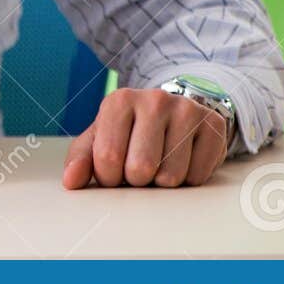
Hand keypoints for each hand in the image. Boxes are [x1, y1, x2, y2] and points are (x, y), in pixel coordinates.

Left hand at [62, 87, 227, 188]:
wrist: (173, 112)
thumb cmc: (130, 130)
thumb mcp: (101, 138)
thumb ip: (80, 159)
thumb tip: (70, 182)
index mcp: (119, 101)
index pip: (107, 158)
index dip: (109, 178)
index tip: (113, 171)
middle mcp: (154, 99)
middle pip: (140, 169)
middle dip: (136, 181)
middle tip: (138, 169)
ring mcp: (187, 110)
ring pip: (171, 177)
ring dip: (162, 183)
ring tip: (159, 163)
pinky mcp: (213, 126)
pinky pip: (197, 176)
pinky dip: (187, 178)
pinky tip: (182, 160)